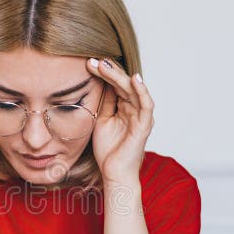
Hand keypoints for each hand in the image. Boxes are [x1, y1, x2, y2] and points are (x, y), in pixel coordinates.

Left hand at [86, 57, 154, 184]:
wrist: (113, 173)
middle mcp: (134, 108)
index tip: (87, 63)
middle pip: (123, 83)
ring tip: (105, 64)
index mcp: (124, 107)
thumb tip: (100, 83)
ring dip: (119, 76)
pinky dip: (142, 91)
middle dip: (108, 70)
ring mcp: (141, 116)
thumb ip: (104, 102)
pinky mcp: (144, 125)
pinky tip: (134, 79)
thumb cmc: (108, 150)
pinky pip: (146, 105)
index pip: (115, 84)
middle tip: (93, 60)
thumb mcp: (101, 120)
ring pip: (132, 89)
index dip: (103, 73)